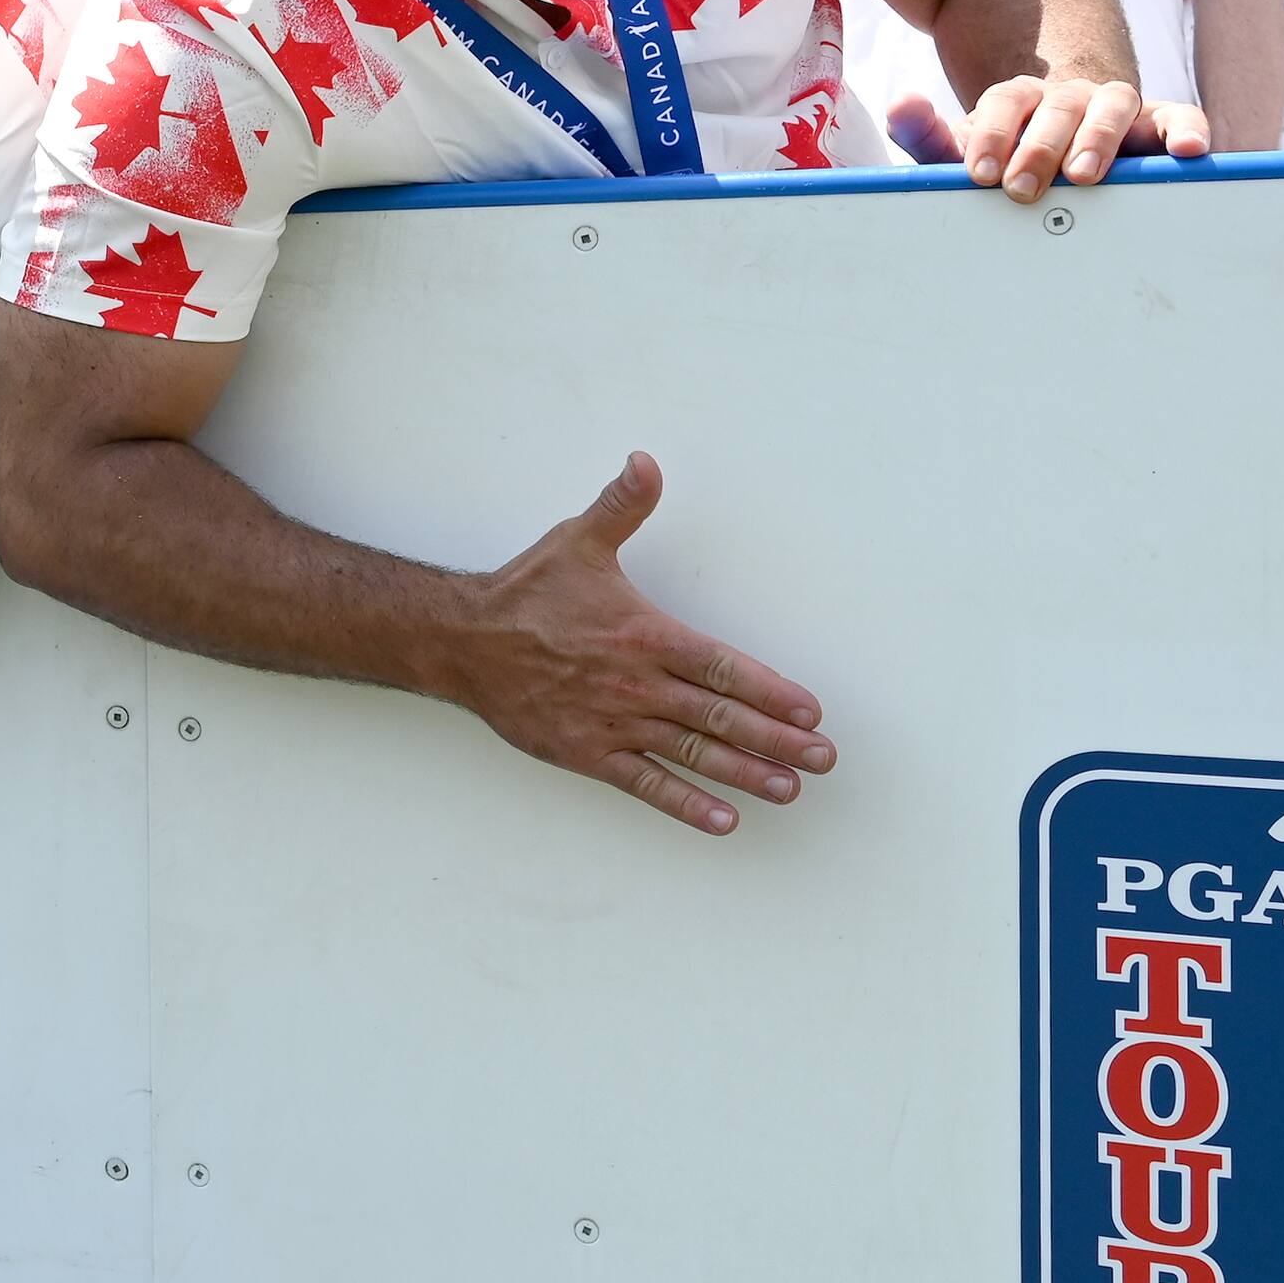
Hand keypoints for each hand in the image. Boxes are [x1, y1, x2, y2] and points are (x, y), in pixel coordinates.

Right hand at [444, 454, 834, 835]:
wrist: (461, 641)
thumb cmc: (525, 592)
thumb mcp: (577, 540)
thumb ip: (621, 505)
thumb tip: (645, 462)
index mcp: (643, 634)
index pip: (722, 666)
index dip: (770, 691)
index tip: (810, 711)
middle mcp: (635, 683)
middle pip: (719, 716)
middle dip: (776, 740)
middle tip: (823, 758)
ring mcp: (612, 723)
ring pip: (691, 753)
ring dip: (744, 773)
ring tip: (788, 789)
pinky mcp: (586, 752)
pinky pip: (643, 783)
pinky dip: (684, 804)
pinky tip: (723, 820)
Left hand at [952, 75, 1206, 200]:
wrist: (1057, 156)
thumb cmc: (1005, 160)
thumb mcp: (963, 152)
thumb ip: (928, 135)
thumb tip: (900, 102)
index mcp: (1019, 98)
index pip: (1005, 102)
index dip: (990, 134)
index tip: (977, 174)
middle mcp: (1068, 96)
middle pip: (1057, 105)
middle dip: (1038, 145)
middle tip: (1023, 187)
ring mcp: (1114, 107)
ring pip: (1113, 104)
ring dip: (1099, 137)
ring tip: (1083, 175)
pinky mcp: (1156, 125)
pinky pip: (1178, 117)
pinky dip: (1186, 128)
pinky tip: (1191, 151)